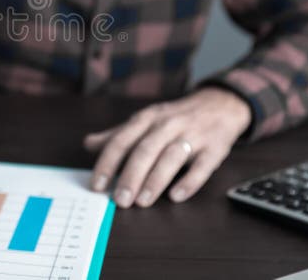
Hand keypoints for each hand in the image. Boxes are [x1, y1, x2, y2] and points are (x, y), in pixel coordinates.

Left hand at [84, 87, 251, 207]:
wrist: (219, 104)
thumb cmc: (175, 117)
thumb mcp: (144, 120)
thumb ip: (117, 134)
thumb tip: (88, 144)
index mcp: (147, 119)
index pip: (121, 141)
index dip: (107, 163)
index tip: (97, 185)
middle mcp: (167, 125)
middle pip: (145, 150)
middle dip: (130, 176)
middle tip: (120, 200)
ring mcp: (192, 135)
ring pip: (171, 157)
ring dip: (155, 180)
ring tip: (142, 202)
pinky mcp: (214, 148)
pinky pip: (202, 166)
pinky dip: (189, 181)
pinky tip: (176, 196)